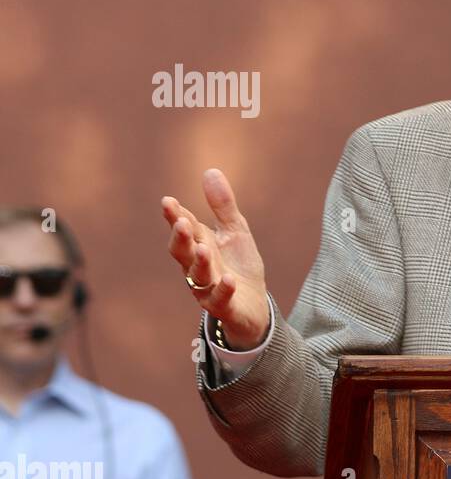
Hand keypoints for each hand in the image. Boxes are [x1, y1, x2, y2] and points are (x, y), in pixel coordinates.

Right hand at [161, 168, 269, 349]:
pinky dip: (223, 289)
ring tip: (204, 248)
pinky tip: (228, 279)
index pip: (183, 229)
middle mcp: (196, 268)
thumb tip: (210, 171)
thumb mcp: (234, 231)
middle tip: (181, 222)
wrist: (254, 305)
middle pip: (182, 253)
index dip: (175, 216)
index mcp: (197, 246)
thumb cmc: (238, 266)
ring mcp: (208, 289)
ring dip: (200, 262)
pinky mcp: (224, 307)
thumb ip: (223, 206)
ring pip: (197, 276)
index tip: (168, 201)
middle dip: (180, 237)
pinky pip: (220, 300)